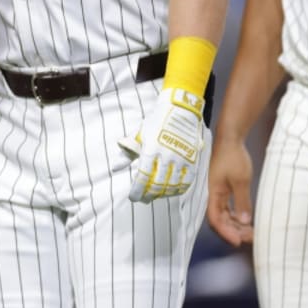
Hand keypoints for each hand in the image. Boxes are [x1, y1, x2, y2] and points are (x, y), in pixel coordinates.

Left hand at [118, 87, 205, 202]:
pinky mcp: (192, 159)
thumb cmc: (157, 121)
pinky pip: (186, 181)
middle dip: (148, 195)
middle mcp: (166, 156)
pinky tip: (172, 191)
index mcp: (150, 149)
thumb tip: (115, 168)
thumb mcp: (139, 134)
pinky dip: (178, 190)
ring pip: (171, 185)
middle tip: (143, 198)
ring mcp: (180, 158)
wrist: (180, 109)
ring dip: (162, 194)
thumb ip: (128, 152)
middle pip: (156, 185)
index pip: (142, 177)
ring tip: (155, 195)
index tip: (133, 197)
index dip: (137, 191)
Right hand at [206, 137, 254, 245]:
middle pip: (219, 221)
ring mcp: (217, 194)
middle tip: (251, 238)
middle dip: (233, 231)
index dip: (226, 233)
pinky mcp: (222, 190)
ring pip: (224, 216)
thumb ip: (242, 202)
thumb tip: (245, 222)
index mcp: (212, 194)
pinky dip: (236, 216)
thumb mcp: (241, 180)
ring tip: (251, 231)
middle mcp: (212, 196)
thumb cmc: (233, 158)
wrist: (230, 139)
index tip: (239, 241)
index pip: (215, 220)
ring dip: (236, 225)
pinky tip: (246, 220)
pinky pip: (227, 209)